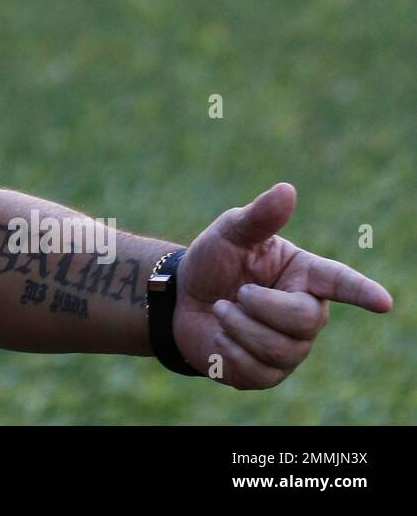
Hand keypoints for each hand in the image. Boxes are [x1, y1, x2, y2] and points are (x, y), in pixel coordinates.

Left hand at [172, 182, 390, 388]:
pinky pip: (257, 369)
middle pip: (305, 321)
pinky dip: (228, 348)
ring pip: (280, 349)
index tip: (383, 301)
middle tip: (236, 292)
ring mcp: (290, 347)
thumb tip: (287, 190)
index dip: (361, 292)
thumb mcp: (229, 234)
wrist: (180, 299)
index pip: (340, 283)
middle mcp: (306, 313)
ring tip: (222, 308)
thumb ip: (258, 216)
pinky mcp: (266, 373)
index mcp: (305, 275)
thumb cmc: (214, 262)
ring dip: (239, 325)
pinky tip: (219, 335)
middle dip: (261, 306)